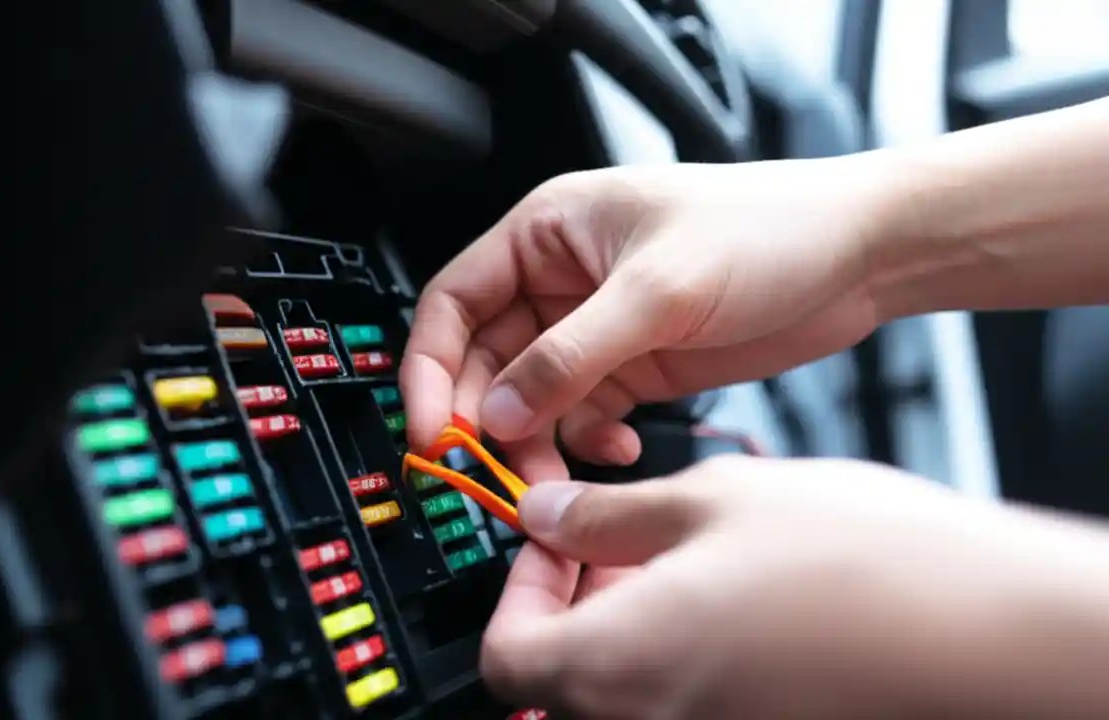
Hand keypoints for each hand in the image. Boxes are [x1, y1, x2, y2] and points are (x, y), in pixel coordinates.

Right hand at [400, 158, 895, 474]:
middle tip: (492, 472)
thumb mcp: (657, 292)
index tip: (431, 429)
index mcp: (548, 233)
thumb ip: (569, 358)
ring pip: (532, 400)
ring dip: (538, 443)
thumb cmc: (767, 229)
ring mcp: (599, 329)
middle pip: (487, 362)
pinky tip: (619, 448)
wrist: (860, 256)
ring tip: (557, 480)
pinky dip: (588, 443)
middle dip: (486, 419)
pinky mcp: (637, 367)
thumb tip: (494, 414)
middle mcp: (563, 282)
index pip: (455, 302)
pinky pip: (583, 417)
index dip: (430, 367)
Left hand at [482, 456, 1108, 718]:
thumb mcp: (710, 500)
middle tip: (620, 540)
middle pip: (561, 681)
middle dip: (574, 604)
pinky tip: (735, 597)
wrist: (991, 632)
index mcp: (618, 666)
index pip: (505, 661)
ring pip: (627, 691)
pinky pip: (688, 703)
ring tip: (688, 554)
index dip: (515, 593)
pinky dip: (684, 656)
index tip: (553, 543)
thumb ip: (607, 518)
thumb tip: (547, 516)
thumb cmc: (861, 565)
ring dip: (628, 626)